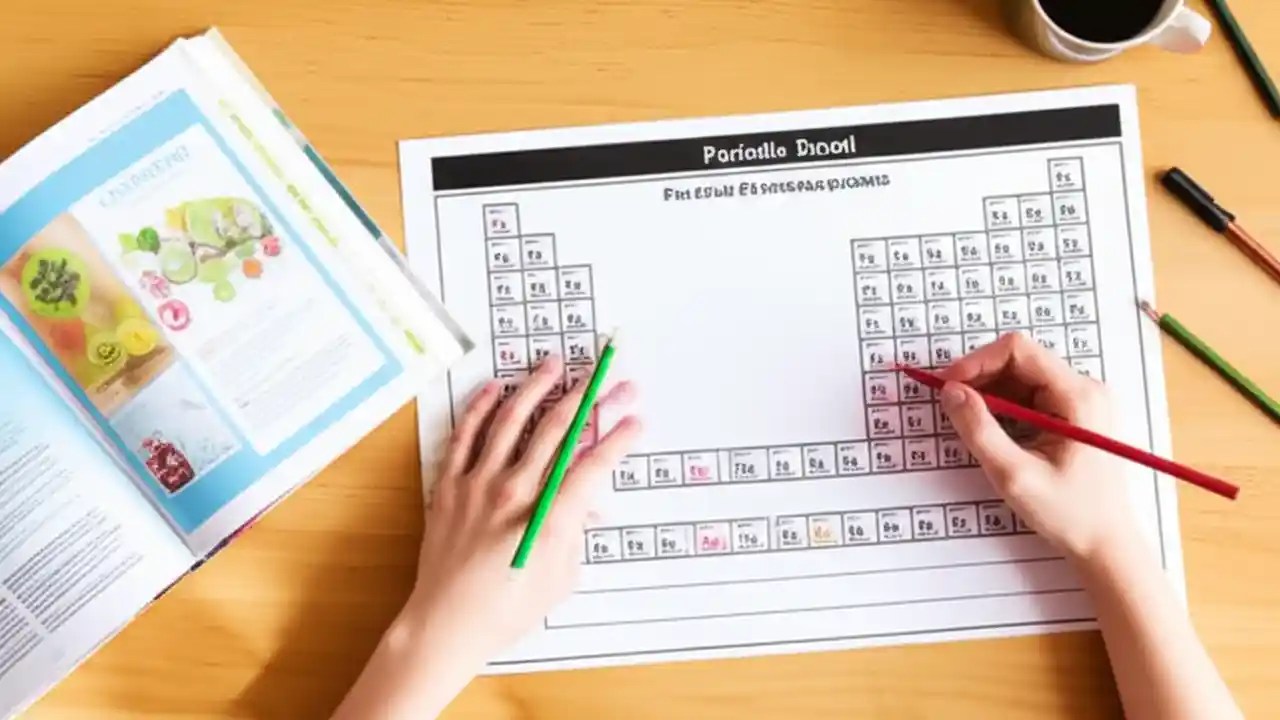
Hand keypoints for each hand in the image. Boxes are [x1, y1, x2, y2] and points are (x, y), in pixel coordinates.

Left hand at [413, 356, 637, 672]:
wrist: (446, 624)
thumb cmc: (506, 611)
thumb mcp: (560, 578)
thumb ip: (576, 535)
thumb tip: (585, 505)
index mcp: (548, 518)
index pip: (593, 465)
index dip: (619, 439)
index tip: (635, 420)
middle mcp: (515, 492)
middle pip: (559, 431)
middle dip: (589, 399)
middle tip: (607, 378)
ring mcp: (479, 484)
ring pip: (512, 420)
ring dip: (536, 388)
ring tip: (552, 364)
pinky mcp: (450, 486)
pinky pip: (466, 436)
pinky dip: (480, 408)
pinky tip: (494, 389)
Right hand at [936, 332, 1137, 564]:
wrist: (1108, 544)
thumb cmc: (1070, 514)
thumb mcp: (1015, 475)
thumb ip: (979, 430)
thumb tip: (951, 392)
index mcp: (1078, 396)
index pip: (1019, 350)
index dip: (977, 361)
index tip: (949, 385)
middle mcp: (1084, 389)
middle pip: (1019, 360)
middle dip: (980, 376)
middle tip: (951, 403)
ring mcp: (1080, 401)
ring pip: (1022, 376)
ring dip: (990, 391)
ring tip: (968, 420)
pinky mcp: (1073, 415)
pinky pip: (1030, 395)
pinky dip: (1004, 405)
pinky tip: (991, 430)